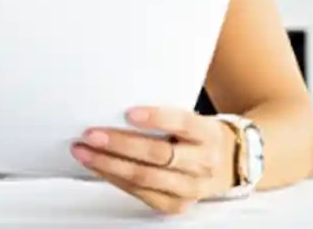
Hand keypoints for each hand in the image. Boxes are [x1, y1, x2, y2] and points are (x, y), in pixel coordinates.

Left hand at [71, 106, 237, 215]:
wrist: (227, 166)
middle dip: (120, 144)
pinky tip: (99, 168)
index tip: (129, 113)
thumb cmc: (199, 137)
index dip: (156, 118)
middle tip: (91, 134)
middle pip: (157, 154)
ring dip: (109, 164)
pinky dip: (115, 179)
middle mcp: (202, 162)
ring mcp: (190, 188)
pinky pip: (140, 193)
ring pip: (145, 177)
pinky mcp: (176, 205)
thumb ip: (165, 115)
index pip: (182, 122)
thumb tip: (117, 107)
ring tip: (85, 152)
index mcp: (207, 133)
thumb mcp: (193, 119)